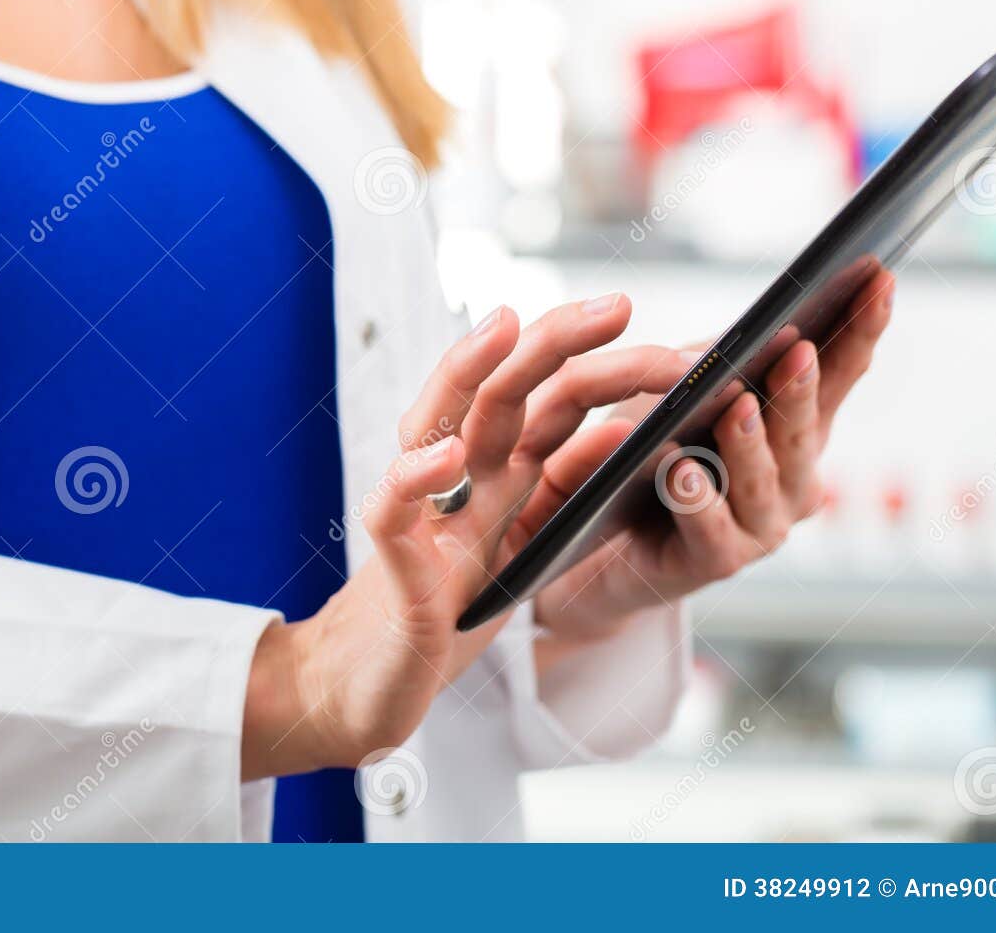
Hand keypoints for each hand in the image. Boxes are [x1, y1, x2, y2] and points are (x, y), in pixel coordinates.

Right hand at [242, 292, 678, 777]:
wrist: (369, 688)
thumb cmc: (443, 614)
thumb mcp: (522, 550)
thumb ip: (561, 492)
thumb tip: (626, 432)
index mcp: (492, 480)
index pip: (535, 398)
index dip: (577, 353)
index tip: (622, 312)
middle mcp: (455, 487)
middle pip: (498, 395)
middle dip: (552, 343)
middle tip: (613, 306)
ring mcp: (420, 521)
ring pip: (436, 426)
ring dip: (469, 373)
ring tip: (504, 327)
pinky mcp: (394, 574)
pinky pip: (392, 514)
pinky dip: (413, 481)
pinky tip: (443, 458)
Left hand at [528, 270, 895, 641]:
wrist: (602, 540)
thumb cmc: (649, 451)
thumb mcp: (681, 390)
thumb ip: (718, 360)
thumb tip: (748, 332)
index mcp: (796, 426)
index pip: (839, 371)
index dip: (860, 328)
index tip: (877, 277)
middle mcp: (794, 477)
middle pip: (804, 426)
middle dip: (800, 387)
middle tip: (797, 347)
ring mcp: (762, 524)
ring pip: (763, 479)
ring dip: (750, 441)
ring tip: (736, 407)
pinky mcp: (716, 561)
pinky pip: (711, 530)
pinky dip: (697, 499)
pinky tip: (680, 470)